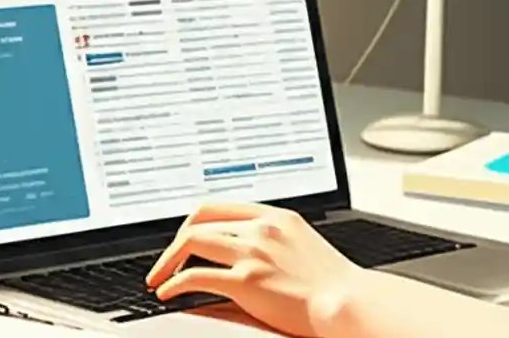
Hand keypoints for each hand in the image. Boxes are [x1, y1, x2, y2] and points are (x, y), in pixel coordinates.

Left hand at [145, 202, 362, 336]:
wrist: (349, 302)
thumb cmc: (333, 283)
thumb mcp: (302, 245)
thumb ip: (273, 240)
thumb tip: (240, 252)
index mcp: (276, 216)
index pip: (220, 206)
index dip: (193, 221)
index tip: (184, 237)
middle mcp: (262, 228)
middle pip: (199, 220)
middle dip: (175, 241)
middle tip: (166, 261)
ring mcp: (253, 252)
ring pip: (192, 241)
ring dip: (167, 260)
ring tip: (160, 279)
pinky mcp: (247, 281)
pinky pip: (196, 276)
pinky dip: (174, 283)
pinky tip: (170, 293)